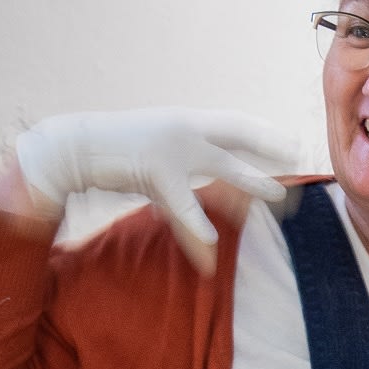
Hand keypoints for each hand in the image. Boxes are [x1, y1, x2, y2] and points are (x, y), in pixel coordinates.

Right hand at [13, 109, 295, 266]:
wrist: (69, 147)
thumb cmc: (110, 151)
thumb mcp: (151, 149)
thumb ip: (177, 161)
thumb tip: (193, 177)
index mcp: (183, 122)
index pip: (233, 123)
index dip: (262, 132)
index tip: (289, 139)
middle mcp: (183, 130)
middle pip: (238, 139)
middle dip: (270, 149)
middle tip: (299, 156)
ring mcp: (171, 150)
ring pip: (224, 167)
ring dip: (253, 182)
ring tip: (277, 194)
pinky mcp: (155, 172)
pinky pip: (183, 205)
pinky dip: (196, 226)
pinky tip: (212, 246)